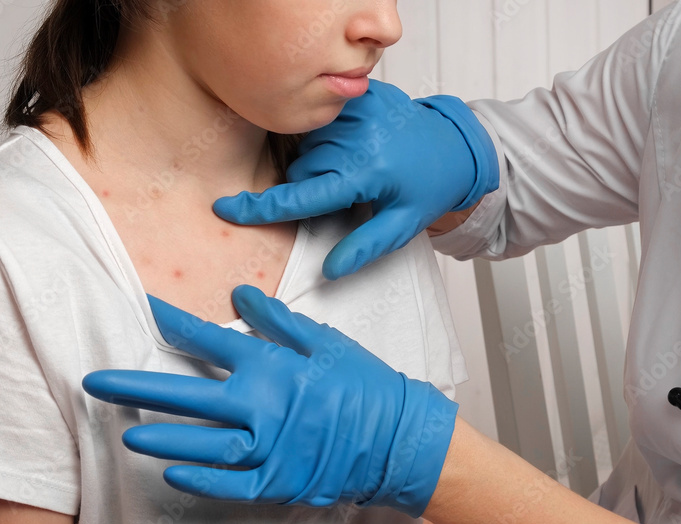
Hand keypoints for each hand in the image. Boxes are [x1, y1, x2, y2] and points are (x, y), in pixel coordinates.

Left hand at [81, 286, 458, 517]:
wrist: (400, 438)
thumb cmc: (366, 385)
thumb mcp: (325, 342)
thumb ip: (277, 319)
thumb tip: (239, 293)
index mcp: (272, 366)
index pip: (209, 340)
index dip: (172, 322)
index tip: (142, 308)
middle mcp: (263, 406)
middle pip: (187, 395)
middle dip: (136, 387)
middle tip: (95, 382)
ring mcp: (269, 448)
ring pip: (201, 445)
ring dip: (162, 438)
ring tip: (126, 434)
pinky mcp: (278, 482)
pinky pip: (230, 486)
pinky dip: (200, 482)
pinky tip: (170, 476)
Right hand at [213, 80, 499, 280]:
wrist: (455, 145)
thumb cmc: (427, 188)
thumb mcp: (402, 225)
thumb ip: (365, 247)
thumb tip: (330, 270)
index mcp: (366, 173)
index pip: (302, 195)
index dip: (261, 207)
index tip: (225, 209)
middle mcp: (358, 138)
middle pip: (301, 170)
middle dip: (311, 187)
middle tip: (347, 191)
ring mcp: (357, 111)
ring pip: (307, 146)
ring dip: (319, 161)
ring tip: (354, 165)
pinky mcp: (359, 95)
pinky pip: (320, 121)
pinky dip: (328, 137)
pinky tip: (354, 143)